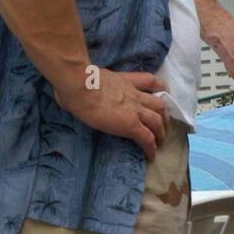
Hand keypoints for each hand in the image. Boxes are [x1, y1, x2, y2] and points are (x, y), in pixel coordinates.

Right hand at [55, 68, 170, 161]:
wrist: (80, 85)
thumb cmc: (75, 80)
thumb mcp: (88, 77)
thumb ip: (88, 83)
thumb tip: (70, 91)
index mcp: (124, 81)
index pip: (150, 81)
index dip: (160, 89)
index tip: (161, 96)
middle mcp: (134, 94)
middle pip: (160, 104)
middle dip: (164, 116)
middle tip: (163, 126)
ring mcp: (134, 110)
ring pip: (158, 121)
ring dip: (161, 132)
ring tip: (160, 143)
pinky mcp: (130, 125)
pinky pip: (147, 139)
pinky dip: (151, 148)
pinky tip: (151, 156)